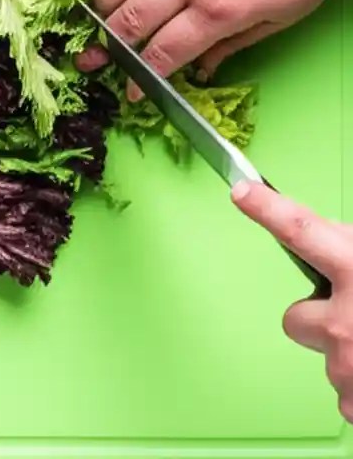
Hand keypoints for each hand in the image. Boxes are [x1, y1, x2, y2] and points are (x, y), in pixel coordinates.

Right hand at [77, 0, 352, 99]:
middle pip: (131, 19)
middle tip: (95, 59)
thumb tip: (200, 67)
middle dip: (109, 46)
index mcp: (219, 9)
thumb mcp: (284, 15)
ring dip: (106, 4)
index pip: (163, 52)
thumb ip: (234, 44)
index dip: (142, 75)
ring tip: (99, 18)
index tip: (133, 90)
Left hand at [232, 181, 352, 420]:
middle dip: (321, 316)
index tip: (242, 193)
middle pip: (296, 317)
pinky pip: (348, 391)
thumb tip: (344, 246)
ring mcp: (347, 366)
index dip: (269, 209)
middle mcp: (346, 320)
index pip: (302, 230)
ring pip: (326, 355)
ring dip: (350, 351)